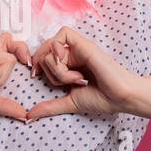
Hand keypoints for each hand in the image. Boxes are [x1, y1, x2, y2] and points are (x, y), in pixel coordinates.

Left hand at [26, 26, 142, 120]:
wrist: (121, 96)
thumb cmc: (103, 99)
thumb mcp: (69, 102)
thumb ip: (50, 106)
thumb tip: (29, 115)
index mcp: (69, 64)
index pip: (43, 56)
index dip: (36, 66)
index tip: (37, 77)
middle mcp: (72, 54)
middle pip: (43, 53)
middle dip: (49, 72)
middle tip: (68, 83)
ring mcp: (78, 48)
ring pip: (51, 47)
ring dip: (58, 69)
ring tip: (78, 79)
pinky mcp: (84, 44)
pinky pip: (62, 35)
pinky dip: (59, 51)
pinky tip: (71, 66)